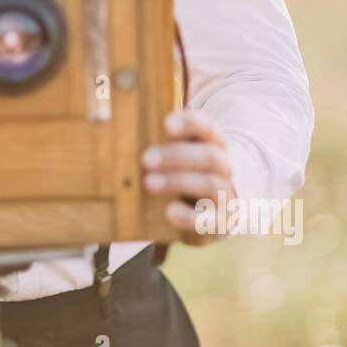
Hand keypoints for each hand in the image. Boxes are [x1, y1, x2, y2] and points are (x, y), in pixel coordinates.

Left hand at [141, 108, 236, 246]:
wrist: (206, 215)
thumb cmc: (179, 178)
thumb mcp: (171, 159)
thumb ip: (155, 146)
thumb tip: (120, 136)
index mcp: (210, 144)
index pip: (206, 127)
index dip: (189, 123)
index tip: (166, 125)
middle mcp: (222, 167)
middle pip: (208, 156)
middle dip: (177, 156)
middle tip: (146, 159)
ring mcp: (225, 195)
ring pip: (210, 184)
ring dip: (178, 182)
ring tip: (149, 183)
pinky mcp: (220, 222)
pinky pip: (210, 220)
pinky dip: (189, 216)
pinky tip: (169, 212)